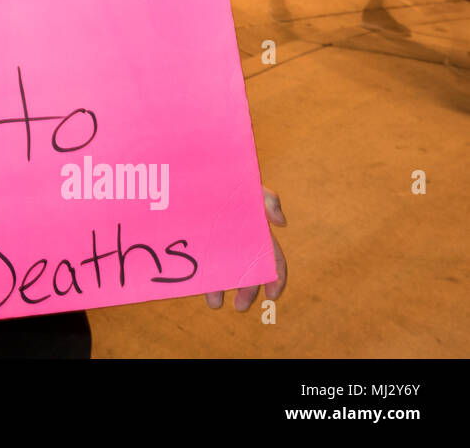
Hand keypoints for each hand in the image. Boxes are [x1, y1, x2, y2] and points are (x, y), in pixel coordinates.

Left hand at [205, 185, 287, 311]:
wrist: (197, 169)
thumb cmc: (229, 177)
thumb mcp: (250, 185)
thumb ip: (268, 199)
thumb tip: (281, 223)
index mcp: (257, 232)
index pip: (273, 258)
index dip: (276, 278)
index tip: (272, 295)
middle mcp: (240, 241)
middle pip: (249, 271)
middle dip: (247, 290)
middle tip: (241, 307)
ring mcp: (219, 242)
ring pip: (224, 270)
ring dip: (220, 288)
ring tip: (214, 303)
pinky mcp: (200, 240)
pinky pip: (202, 261)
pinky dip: (201, 275)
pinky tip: (196, 286)